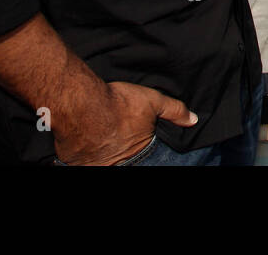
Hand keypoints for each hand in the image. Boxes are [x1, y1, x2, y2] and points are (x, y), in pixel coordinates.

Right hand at [53, 80, 196, 165]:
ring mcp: (94, 165)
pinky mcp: (74, 163)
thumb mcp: (153, 102)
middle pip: (123, 161)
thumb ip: (174, 111)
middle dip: (122, 153)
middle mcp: (116, 165)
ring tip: (103, 140)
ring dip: (104, 154)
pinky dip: (85, 156)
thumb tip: (193, 120)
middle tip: (117, 139)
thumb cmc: (117, 104)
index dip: (139, 150)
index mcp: (136, 154)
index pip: (144, 159)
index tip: (132, 139)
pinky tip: (86, 144)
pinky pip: (81, 162)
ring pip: (103, 162)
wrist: (81, 105)